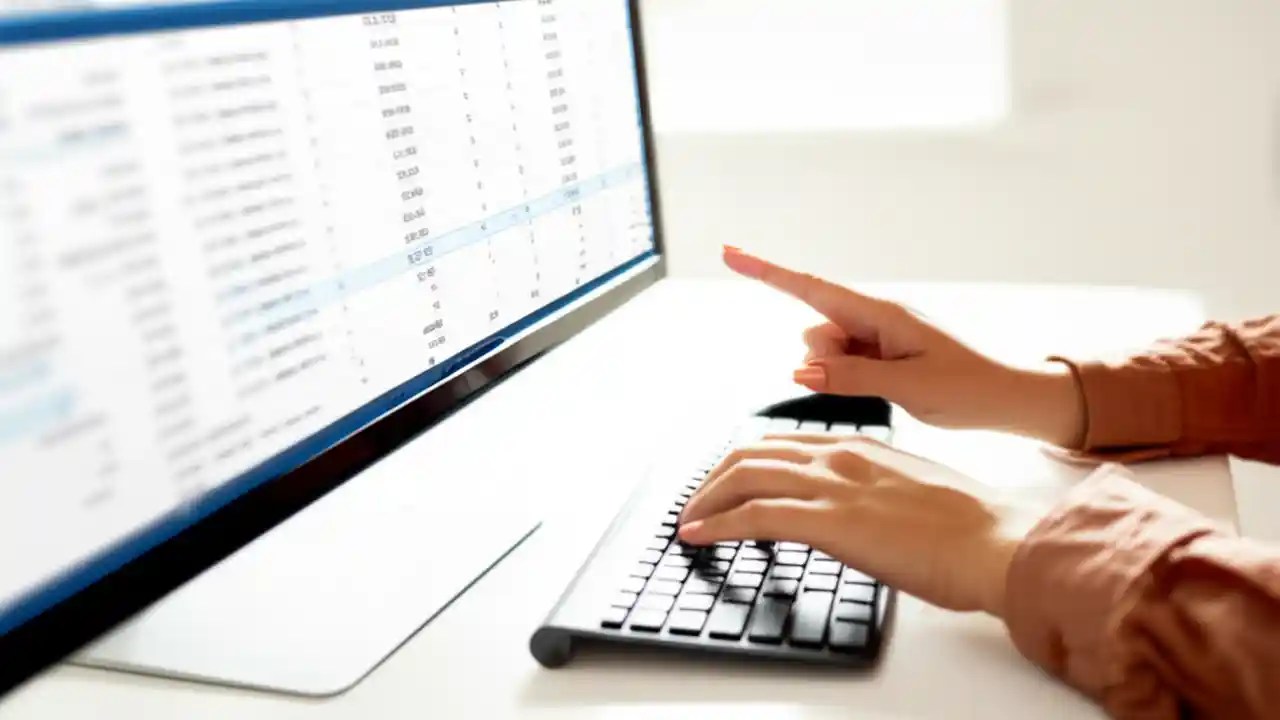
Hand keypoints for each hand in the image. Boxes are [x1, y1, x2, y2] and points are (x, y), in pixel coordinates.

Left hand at [678, 433, 1046, 615]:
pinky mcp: (830, 520)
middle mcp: (839, 456)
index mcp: (858, 446)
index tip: (724, 482)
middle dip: (713, 478)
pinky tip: (699, 537)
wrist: (997, 540)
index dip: (743, 462)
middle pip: (751, 453)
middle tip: (696, 503)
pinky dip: (718, 524)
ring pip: (744, 476)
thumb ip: (870, 490)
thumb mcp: (908, 492)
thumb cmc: (968, 525)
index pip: (781, 442)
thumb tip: (848, 510)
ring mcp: (833, 485)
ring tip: (688, 521)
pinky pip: (755, 516)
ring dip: (705, 499)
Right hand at [722, 246, 1083, 447]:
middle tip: (878, 382)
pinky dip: (855, 378)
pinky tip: (894, 387)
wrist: (1011, 397)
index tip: (728, 253)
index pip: (810, 289)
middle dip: (824, 361)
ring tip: (894, 386)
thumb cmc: (970, 388)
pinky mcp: (884, 353)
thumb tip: (801, 370)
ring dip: (842, 374)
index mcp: (882, 313)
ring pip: (828, 352)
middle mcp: (876, 317)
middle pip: (816, 332)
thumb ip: (851, 377)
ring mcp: (880, 335)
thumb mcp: (908, 388)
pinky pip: (847, 363)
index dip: (766, 272)